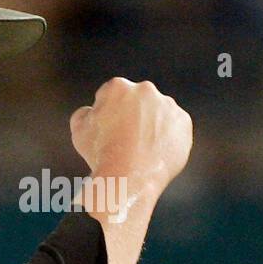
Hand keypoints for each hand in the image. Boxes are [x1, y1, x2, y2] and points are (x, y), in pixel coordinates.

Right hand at [69, 78, 192, 192]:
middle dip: (130, 115)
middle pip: (136, 101)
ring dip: (149, 126)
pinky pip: (173, 129)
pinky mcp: (184, 123)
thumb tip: (91, 111)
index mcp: (118, 87)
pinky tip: (152, 154)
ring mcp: (168, 105)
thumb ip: (84, 113)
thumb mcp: (78, 130)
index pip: (110, 95)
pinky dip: (165, 139)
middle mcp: (146, 90)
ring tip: (138, 151)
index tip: (104, 130)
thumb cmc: (100, 153)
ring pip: (157, 114)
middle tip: (121, 140)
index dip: (105, 114)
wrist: (129, 176)